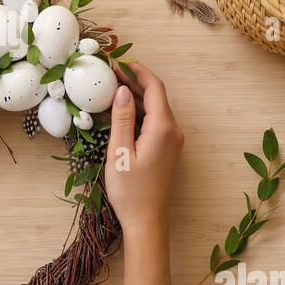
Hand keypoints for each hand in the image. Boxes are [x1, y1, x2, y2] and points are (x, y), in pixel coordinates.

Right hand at [105, 62, 184, 236]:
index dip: (138, 71)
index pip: (154, 88)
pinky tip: (122, 113)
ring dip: (136, 98)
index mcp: (163, 128)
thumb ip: (121, 119)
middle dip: (135, 82)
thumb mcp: (119, 152)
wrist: (147, 222)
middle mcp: (173, 132)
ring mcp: (173, 142)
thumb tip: (121, 90)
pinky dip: (140, 113)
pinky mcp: (168, 150)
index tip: (120, 62)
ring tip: (113, 89)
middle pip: (156, 97)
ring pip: (156, 110)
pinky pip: (156, 123)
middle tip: (111, 73)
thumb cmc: (130, 191)